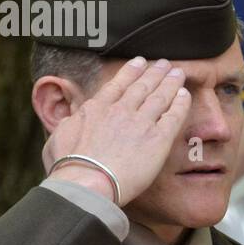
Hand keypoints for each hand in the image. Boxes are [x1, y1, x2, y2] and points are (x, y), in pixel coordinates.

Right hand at [42, 56, 190, 205]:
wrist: (86, 183)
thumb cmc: (68, 167)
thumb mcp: (58, 138)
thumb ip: (69, 125)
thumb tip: (71, 120)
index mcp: (96, 109)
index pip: (118, 84)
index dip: (131, 71)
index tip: (140, 62)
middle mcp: (120, 110)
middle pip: (142, 86)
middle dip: (155, 73)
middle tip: (165, 64)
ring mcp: (140, 123)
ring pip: (160, 96)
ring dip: (171, 82)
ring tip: (178, 74)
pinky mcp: (158, 139)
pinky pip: (173, 116)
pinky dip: (180, 103)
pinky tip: (185, 95)